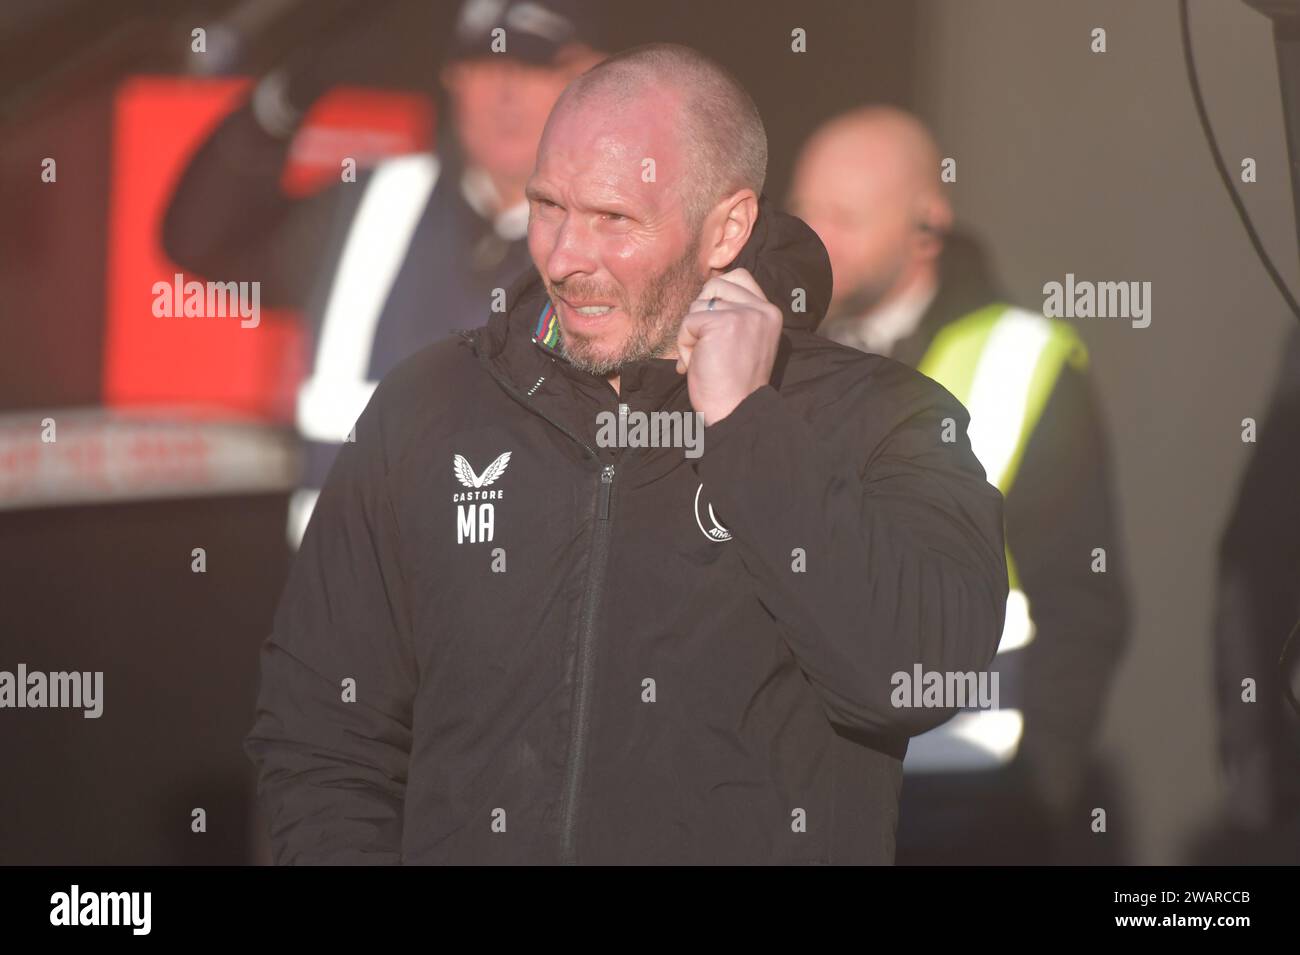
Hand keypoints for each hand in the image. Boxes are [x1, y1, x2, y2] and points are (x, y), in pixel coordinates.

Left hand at [676, 268, 782, 425]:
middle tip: (707, 345)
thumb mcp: (745, 340)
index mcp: (770, 312)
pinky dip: (683, 346)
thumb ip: (734, 314)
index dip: (717, 294)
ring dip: (691, 333)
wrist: (736, 411)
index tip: (713, 326)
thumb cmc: (734, 383)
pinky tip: (696, 364)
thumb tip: (703, 294)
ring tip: (703, 358)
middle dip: (701, 313)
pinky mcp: (721, 323)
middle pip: (714, 285)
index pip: (738, 277)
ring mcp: (743, 314)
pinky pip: (687, 323)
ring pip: (697, 304)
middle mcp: (761, 309)